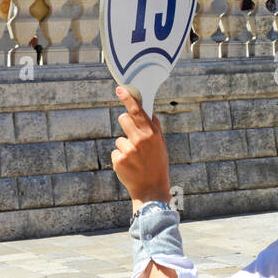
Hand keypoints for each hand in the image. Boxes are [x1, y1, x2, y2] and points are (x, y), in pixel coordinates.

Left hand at [111, 87, 170, 206]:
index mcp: (151, 134)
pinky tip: (129, 166)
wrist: (151, 189)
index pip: (138, 111)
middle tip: (133, 136)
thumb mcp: (161, 145)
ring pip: (119, 138)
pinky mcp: (119, 160)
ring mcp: (128, 150)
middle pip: (123, 119)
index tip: (120, 88)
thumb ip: (155, 128)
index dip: (128, 98)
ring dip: (124, 146)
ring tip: (135, 159)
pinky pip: (116, 152)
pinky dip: (120, 158)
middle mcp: (140, 140)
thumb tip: (148, 111)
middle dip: (126, 123)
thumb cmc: (157, 165)